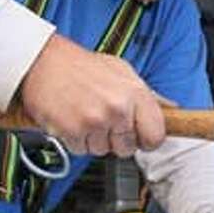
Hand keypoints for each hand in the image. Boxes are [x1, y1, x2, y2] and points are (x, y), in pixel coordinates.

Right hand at [19, 34, 165, 156]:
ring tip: (85, 114)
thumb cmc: (80, 65)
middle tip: (104, 119)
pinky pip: (81, 150)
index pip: (156, 136)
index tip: (138, 135)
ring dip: (94, 139)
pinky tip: (72, 119)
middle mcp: (118, 108)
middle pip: (128, 149)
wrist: (41, 61)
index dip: (146, 139)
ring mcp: (96, 121)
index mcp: (135, 93)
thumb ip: (147, 94)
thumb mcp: (121, 71)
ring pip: (103, 151)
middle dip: (116, 139)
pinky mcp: (73, 131)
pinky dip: (75, 139)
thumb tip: (171, 108)